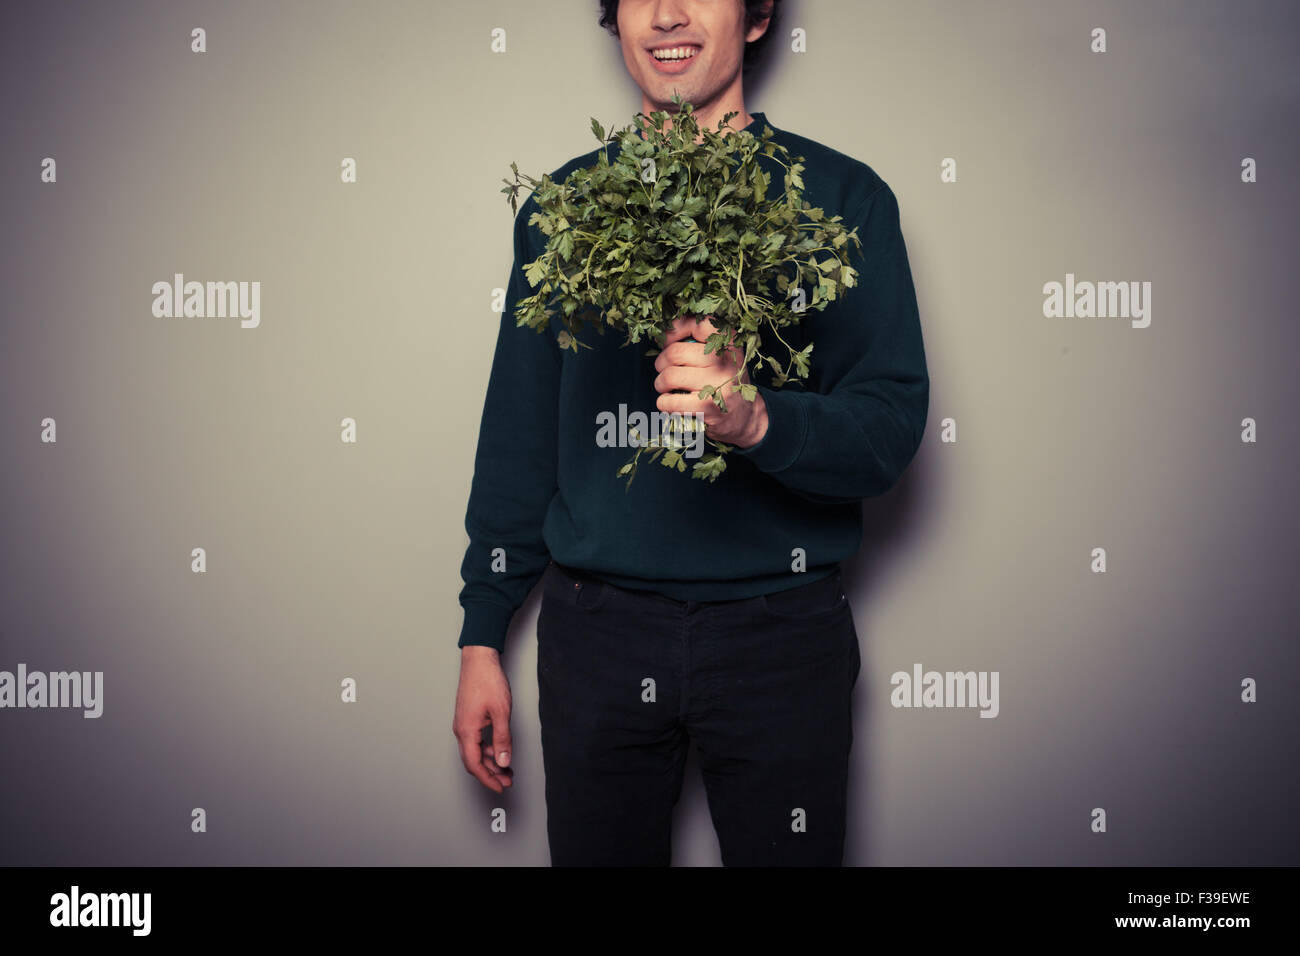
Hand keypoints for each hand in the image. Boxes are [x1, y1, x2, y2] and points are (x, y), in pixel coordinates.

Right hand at [452, 645, 513, 792]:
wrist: (479, 659)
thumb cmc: (488, 681)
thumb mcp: (501, 712)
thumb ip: (503, 739)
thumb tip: (504, 762)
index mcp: (467, 731)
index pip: (474, 765)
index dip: (488, 779)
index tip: (500, 788)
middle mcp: (461, 730)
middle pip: (474, 761)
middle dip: (491, 774)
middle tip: (508, 782)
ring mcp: (464, 724)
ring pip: (476, 751)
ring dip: (491, 762)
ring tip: (508, 769)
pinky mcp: (468, 718)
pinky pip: (476, 741)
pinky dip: (489, 749)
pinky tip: (501, 751)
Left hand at [652, 315, 768, 447]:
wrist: (744, 417)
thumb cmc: (723, 381)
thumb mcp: (722, 355)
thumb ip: (699, 340)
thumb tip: (662, 333)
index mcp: (729, 342)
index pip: (696, 323)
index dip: (674, 330)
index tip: (668, 341)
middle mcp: (725, 361)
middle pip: (674, 353)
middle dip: (661, 363)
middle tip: (665, 370)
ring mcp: (717, 385)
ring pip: (668, 377)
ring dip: (660, 384)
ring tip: (668, 388)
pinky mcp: (707, 408)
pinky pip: (669, 401)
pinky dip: (664, 404)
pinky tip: (673, 404)